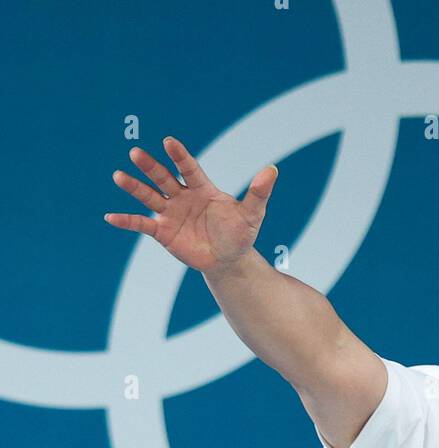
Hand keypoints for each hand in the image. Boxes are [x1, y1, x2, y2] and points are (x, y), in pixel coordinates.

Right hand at [104, 136, 277, 271]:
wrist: (229, 260)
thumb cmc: (240, 234)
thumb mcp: (252, 215)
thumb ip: (259, 192)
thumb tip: (273, 170)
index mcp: (202, 188)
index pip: (189, 168)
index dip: (179, 156)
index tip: (169, 142)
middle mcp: (182, 197)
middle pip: (163, 178)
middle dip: (150, 167)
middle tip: (135, 153)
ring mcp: (171, 213)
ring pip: (149, 197)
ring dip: (134, 187)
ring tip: (118, 176)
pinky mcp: (163, 232)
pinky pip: (142, 225)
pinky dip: (127, 222)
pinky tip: (111, 217)